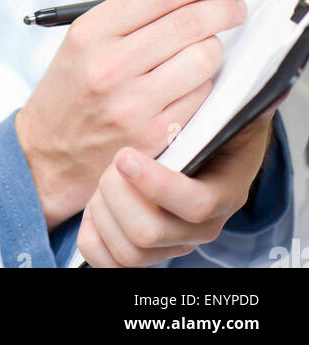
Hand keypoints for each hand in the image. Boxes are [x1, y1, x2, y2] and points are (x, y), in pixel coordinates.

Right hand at [14, 0, 247, 227]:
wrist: (49, 153)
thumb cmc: (72, 89)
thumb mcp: (84, 40)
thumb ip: (131, 15)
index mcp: (91, 32)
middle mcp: (110, 65)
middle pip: (188, 22)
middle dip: (223, 8)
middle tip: (234, 6)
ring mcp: (133, 104)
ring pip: (202, 59)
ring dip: (215, 47)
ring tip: (208, 46)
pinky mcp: (153, 136)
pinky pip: (201, 97)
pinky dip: (205, 83)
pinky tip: (193, 80)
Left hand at [77, 97, 285, 267]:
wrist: (202, 147)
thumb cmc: (208, 124)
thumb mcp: (222, 110)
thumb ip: (227, 102)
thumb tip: (252, 82)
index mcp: (224, 191)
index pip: (195, 204)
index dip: (157, 184)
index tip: (125, 155)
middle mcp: (200, 225)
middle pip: (151, 232)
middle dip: (118, 194)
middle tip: (113, 160)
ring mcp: (173, 242)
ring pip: (129, 250)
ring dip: (105, 210)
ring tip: (104, 177)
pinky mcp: (145, 252)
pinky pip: (110, 262)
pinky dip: (93, 237)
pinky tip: (96, 207)